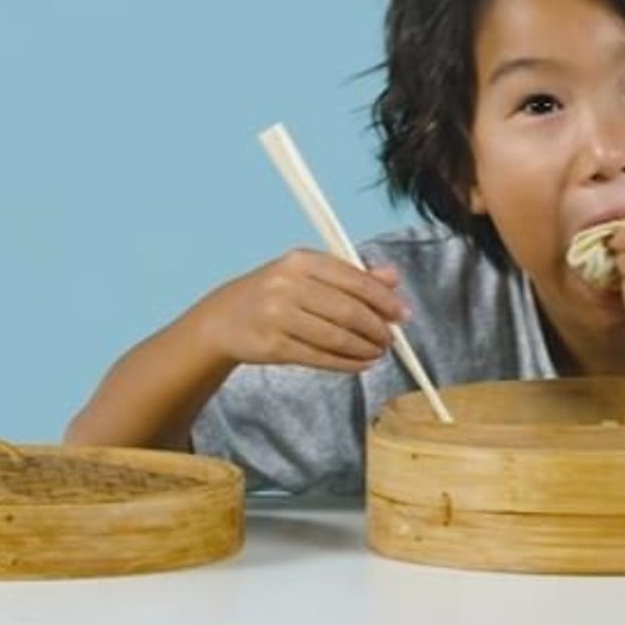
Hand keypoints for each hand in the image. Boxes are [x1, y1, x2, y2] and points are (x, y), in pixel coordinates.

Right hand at [189, 250, 405, 371]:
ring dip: (364, 348)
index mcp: (301, 260)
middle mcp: (287, 285)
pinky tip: (360, 364)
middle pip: (347, 311)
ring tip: (378, 352)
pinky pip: (319, 357)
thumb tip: (393, 278)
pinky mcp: (272, 346)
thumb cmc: (273, 294)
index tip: (401, 313)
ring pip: (336, 337)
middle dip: (376, 328)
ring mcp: (277, 316)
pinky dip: (346, 363)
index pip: (354, 279)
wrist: (223, 319)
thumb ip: (352, 275)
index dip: (383, 299)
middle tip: (390, 338)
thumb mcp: (308, 275)